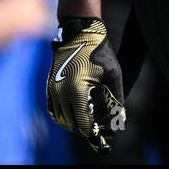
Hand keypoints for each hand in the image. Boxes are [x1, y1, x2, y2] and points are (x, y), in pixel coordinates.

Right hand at [46, 16, 125, 154]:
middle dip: (85, 129)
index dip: (93, 134)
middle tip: (98, 130)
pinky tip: (76, 113)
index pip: (83, 125)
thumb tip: (118, 120)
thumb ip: (116, 99)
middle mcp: (61, 93)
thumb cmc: (99, 51)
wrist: (80, 31)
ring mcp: (53, 89)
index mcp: (76, 92)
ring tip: (89, 121)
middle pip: (72, 125)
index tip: (103, 138)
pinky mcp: (49, 85)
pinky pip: (53, 109)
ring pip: (61, 119)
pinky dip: (63, 116)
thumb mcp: (113, 75)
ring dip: (74, 123)